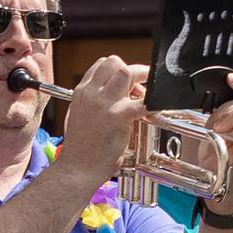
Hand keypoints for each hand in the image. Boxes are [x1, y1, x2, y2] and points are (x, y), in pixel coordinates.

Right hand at [58, 56, 145, 187]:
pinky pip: (144, 102)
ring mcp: (104, 103)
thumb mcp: (79, 117)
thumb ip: (95, 102)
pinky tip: (155, 110)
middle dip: (132, 70)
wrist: (77, 169)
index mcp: (81, 93)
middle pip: (115, 63)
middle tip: (141, 85)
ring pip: (127, 72)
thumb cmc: (81, 149)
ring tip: (145, 96)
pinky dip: (154, 104)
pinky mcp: (118, 117)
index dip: (118, 70)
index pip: (102, 65)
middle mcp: (91, 93)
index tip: (127, 82)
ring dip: (142, 81)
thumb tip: (117, 96)